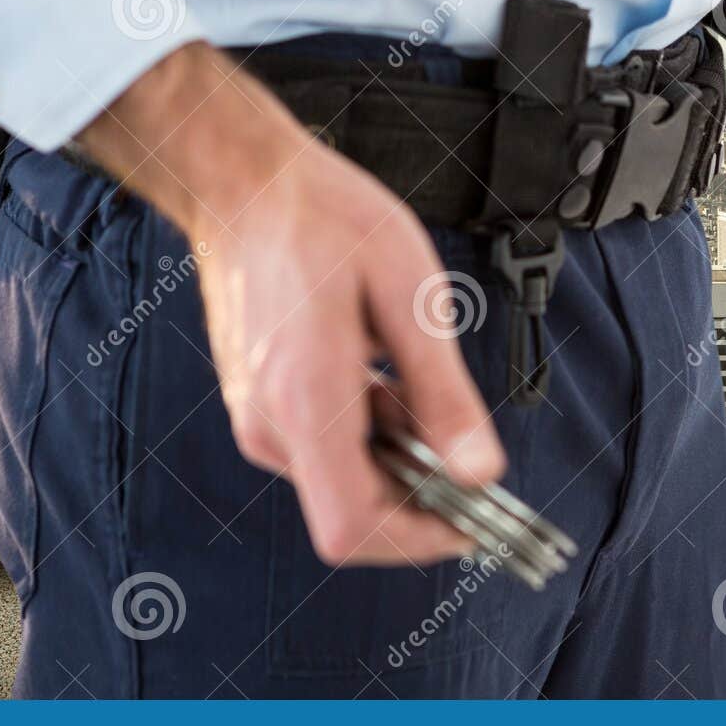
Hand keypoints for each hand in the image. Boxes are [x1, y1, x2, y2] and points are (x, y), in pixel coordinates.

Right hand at [79, 44, 505, 565]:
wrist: (245, 183)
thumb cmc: (322, 219)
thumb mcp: (409, 294)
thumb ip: (444, 394)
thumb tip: (481, 471)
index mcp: (305, 401)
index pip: (351, 527)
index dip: (417, 542)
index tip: (471, 523)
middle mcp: (270, 425)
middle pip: (352, 511)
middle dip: (418, 492)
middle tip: (466, 443)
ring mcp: (257, 417)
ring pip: (341, 478)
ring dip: (395, 455)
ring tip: (418, 379)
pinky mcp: (259, 405)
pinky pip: (322, 447)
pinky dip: (368, 432)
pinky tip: (386, 375)